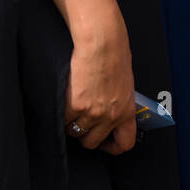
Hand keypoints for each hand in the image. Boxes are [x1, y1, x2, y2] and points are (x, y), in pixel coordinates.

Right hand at [64, 12, 137, 155]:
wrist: (102, 41)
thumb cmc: (114, 53)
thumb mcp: (124, 82)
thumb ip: (118, 101)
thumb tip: (109, 111)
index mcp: (127, 110)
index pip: (125, 143)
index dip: (113, 148)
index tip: (105, 143)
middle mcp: (111, 115)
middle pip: (92, 142)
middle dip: (85, 134)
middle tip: (81, 121)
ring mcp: (93, 113)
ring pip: (75, 132)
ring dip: (72, 122)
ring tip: (72, 106)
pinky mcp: (76, 105)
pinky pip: (64, 119)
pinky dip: (62, 112)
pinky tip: (65, 99)